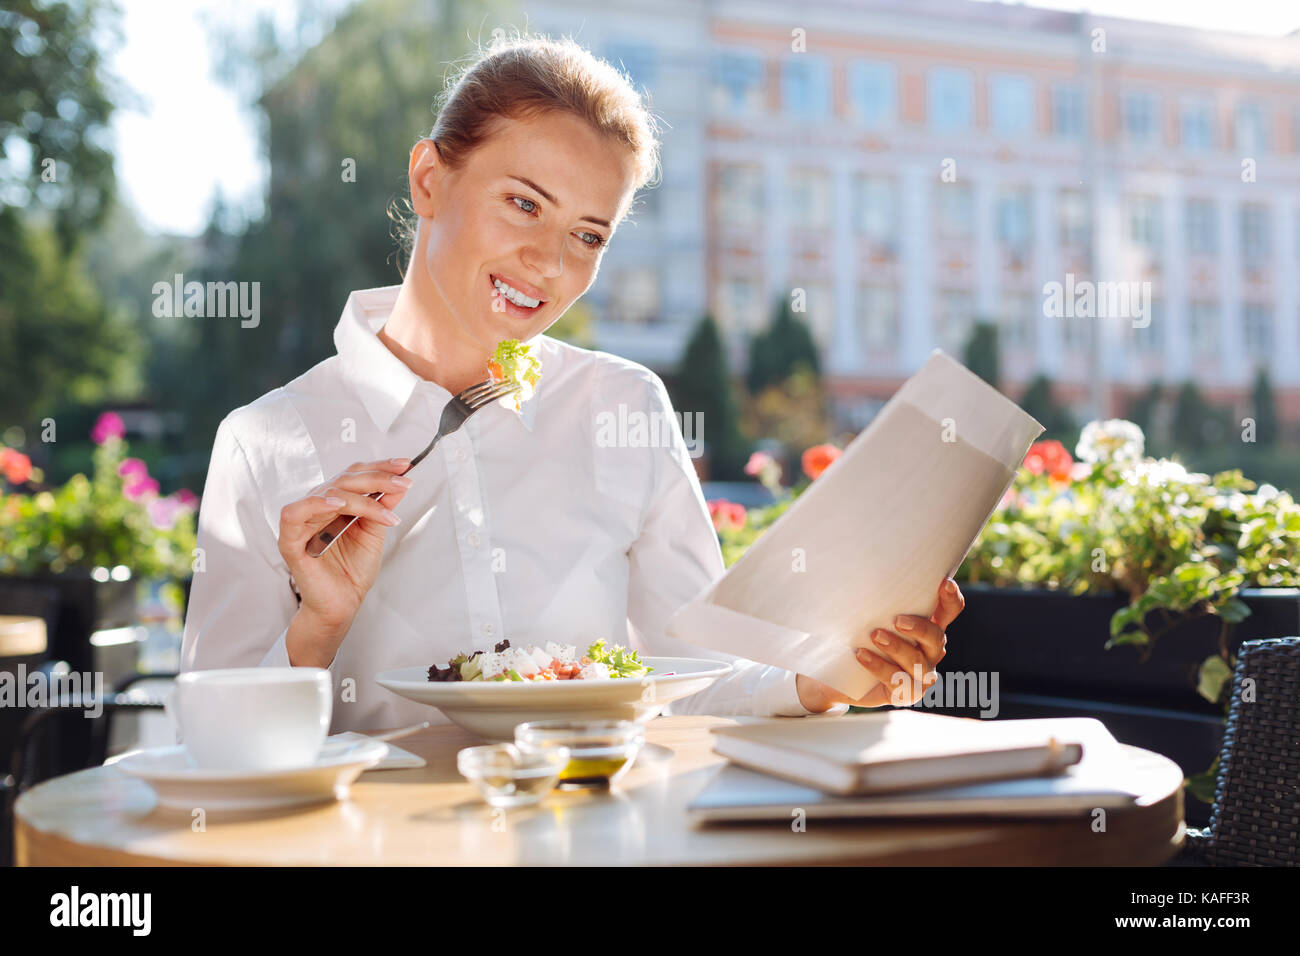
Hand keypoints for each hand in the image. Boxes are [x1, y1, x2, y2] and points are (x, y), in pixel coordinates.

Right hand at [278, 458, 413, 642]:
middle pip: (344, 479)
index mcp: (334, 502)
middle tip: (403, 483)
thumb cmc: (352, 571)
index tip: (405, 465)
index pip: (354, 474)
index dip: (379, 467)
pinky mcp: (290, 540)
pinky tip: (338, 503)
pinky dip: (316, 504)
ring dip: (360, 496)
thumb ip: (382, 507)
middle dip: (377, 478)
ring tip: (385, 505)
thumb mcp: (374, 533)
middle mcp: (317, 506)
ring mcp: (302, 522)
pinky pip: (295, 513)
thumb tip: (399, 483)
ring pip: (327, 492)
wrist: (342, 604)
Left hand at [795, 578, 965, 711]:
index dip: (951, 598)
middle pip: (937, 638)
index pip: (949, 611)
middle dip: (920, 628)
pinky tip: (861, 655)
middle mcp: (930, 652)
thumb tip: (860, 571)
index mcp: (928, 628)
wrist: (841, 677)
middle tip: (897, 620)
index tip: (944, 583)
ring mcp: (920, 675)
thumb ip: (878, 602)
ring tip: (874, 635)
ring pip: (917, 661)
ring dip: (896, 647)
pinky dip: (878, 666)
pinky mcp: (906, 693)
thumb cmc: (860, 639)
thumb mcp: (869, 617)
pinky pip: (896, 680)